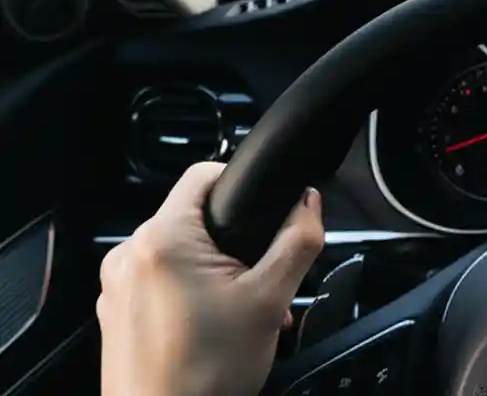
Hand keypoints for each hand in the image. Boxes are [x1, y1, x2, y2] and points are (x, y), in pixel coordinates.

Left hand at [98, 162, 323, 395]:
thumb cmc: (206, 374)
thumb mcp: (271, 299)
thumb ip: (297, 241)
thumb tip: (308, 204)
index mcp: (161, 240)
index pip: (204, 174)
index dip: (242, 186)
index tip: (266, 215)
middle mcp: (128, 256)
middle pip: (194, 219)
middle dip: (235, 244)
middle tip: (260, 284)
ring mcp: (116, 287)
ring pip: (179, 254)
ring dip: (216, 272)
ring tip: (242, 313)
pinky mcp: (115, 313)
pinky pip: (160, 284)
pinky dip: (191, 295)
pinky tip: (215, 328)